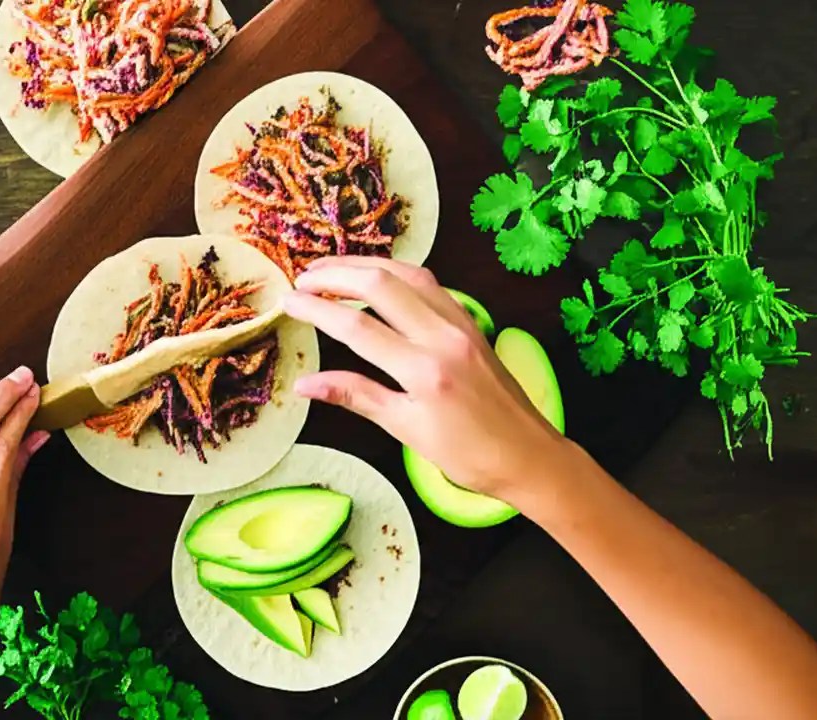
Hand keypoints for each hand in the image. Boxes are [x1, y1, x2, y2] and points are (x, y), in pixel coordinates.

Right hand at [281, 256, 569, 504]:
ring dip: (366, 265)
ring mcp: (461, 324)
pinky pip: (429, 284)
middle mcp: (443, 336)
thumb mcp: (405, 429)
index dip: (316, 309)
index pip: (357, 327)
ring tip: (331, 270)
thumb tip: (305, 385)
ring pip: (408, 274)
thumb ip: (356, 396)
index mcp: (424, 370)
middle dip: (336, 274)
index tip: (287, 302)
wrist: (529, 455)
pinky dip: (396, 273)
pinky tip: (376, 278)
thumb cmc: (467, 454)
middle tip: (303, 278)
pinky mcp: (470, 322)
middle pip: (381, 284)